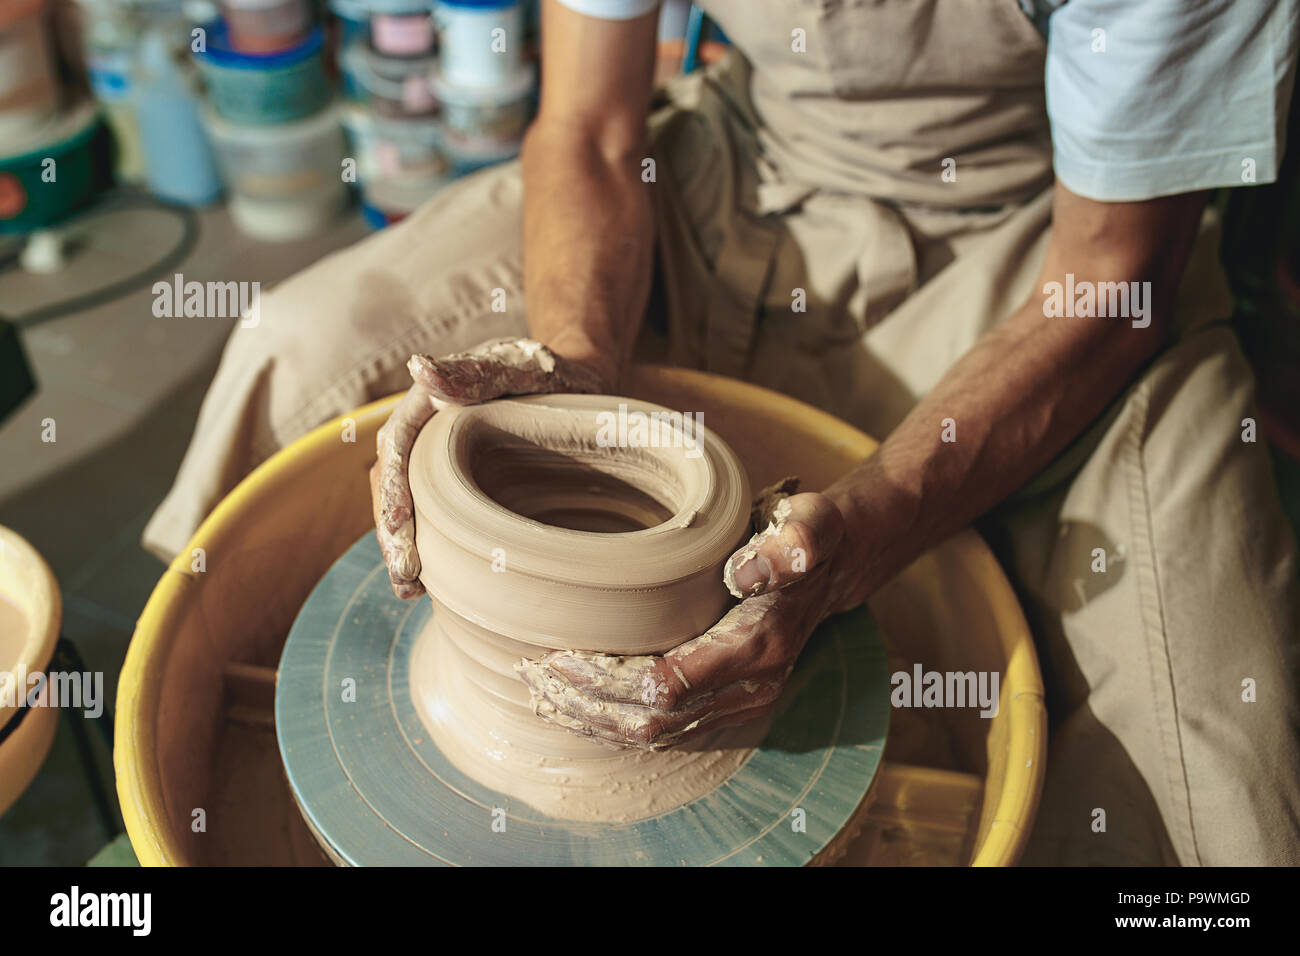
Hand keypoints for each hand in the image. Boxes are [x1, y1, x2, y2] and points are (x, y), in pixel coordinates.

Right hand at [369, 337, 608, 597]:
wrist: (574, 385)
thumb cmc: (550, 373)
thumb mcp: (520, 368)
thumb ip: (474, 371)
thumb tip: (418, 368)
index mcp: (430, 401)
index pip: (399, 444)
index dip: (395, 485)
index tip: (400, 523)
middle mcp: (423, 432)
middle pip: (394, 482)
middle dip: (393, 531)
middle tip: (404, 574)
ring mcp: (436, 462)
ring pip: (406, 504)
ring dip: (402, 546)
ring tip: (408, 588)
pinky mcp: (453, 486)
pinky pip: (429, 516)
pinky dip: (426, 548)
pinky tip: (427, 584)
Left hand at [517, 481, 852, 748]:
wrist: (839, 567)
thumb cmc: (811, 537)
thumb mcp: (809, 525)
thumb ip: (790, 545)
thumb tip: (747, 572)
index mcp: (759, 646)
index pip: (667, 685)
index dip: (608, 680)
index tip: (558, 657)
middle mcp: (750, 687)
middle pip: (653, 722)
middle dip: (588, 706)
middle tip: (534, 677)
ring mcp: (740, 702)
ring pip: (656, 736)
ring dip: (597, 721)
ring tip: (543, 695)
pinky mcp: (728, 704)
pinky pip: (667, 731)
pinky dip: (618, 724)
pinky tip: (581, 707)